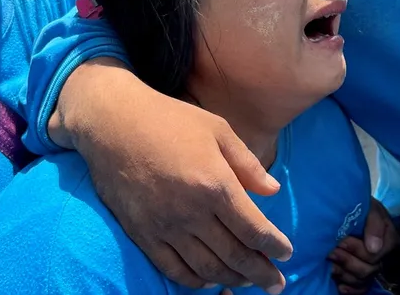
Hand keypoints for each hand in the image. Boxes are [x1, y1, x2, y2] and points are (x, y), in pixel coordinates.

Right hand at [55, 60, 292, 292]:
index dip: (275, 246)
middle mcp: (192, 212)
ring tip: (247, 283)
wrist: (112, 123)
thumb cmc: (169, 120)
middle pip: (235, 255)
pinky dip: (194, 281)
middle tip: (277, 285)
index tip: (287, 254)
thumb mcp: (218, 130)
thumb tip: (273, 191)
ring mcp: (165, 226)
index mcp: (216, 185)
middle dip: (261, 274)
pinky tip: (209, 280)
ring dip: (232, 280)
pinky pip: (172, 268)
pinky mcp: (142, 233)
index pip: (254, 229)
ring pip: (207, 267)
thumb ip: (248, 165)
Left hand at [329, 200, 399, 293]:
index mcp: (389, 239)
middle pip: (368, 269)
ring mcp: (373, 267)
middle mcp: (383, 256)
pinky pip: (360, 290)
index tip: (340, 240)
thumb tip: (373, 248)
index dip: (357, 249)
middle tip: (330, 252)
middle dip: (347, 261)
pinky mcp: (362, 275)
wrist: (351, 210)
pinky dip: (349, 289)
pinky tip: (339, 285)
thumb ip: (374, 223)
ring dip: (344, 274)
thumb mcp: (369, 207)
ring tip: (329, 265)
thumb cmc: (361, 208)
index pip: (375, 254)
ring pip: (362, 280)